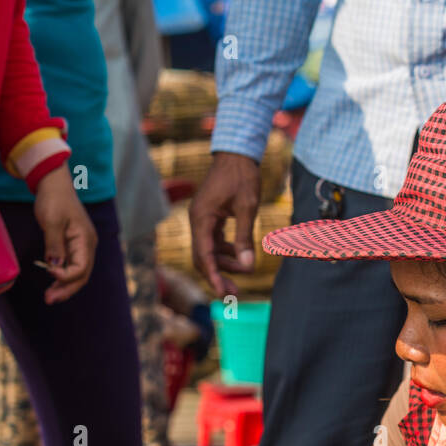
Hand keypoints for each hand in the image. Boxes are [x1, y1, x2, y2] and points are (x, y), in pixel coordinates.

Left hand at [32, 165, 97, 303]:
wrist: (53, 183)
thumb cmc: (53, 199)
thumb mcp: (52, 221)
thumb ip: (54, 244)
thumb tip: (55, 266)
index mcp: (85, 239)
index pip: (80, 267)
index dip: (65, 275)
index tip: (48, 272)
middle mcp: (87, 246)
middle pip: (81, 276)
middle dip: (66, 289)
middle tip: (49, 299)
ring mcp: (81, 247)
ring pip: (77, 274)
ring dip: (64, 287)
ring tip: (49, 297)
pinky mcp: (73, 246)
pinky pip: (71, 267)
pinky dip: (62, 277)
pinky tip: (52, 283)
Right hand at [189, 151, 260, 294]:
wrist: (236, 152)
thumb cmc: (242, 176)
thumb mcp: (247, 207)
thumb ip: (245, 238)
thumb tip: (248, 265)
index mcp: (201, 219)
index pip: (203, 255)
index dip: (213, 276)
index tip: (222, 293)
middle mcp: (197, 221)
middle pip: (203, 257)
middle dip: (219, 275)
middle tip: (236, 293)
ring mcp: (202, 219)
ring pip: (209, 251)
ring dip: (225, 264)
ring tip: (246, 272)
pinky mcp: (210, 217)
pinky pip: (214, 241)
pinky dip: (226, 251)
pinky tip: (240, 256)